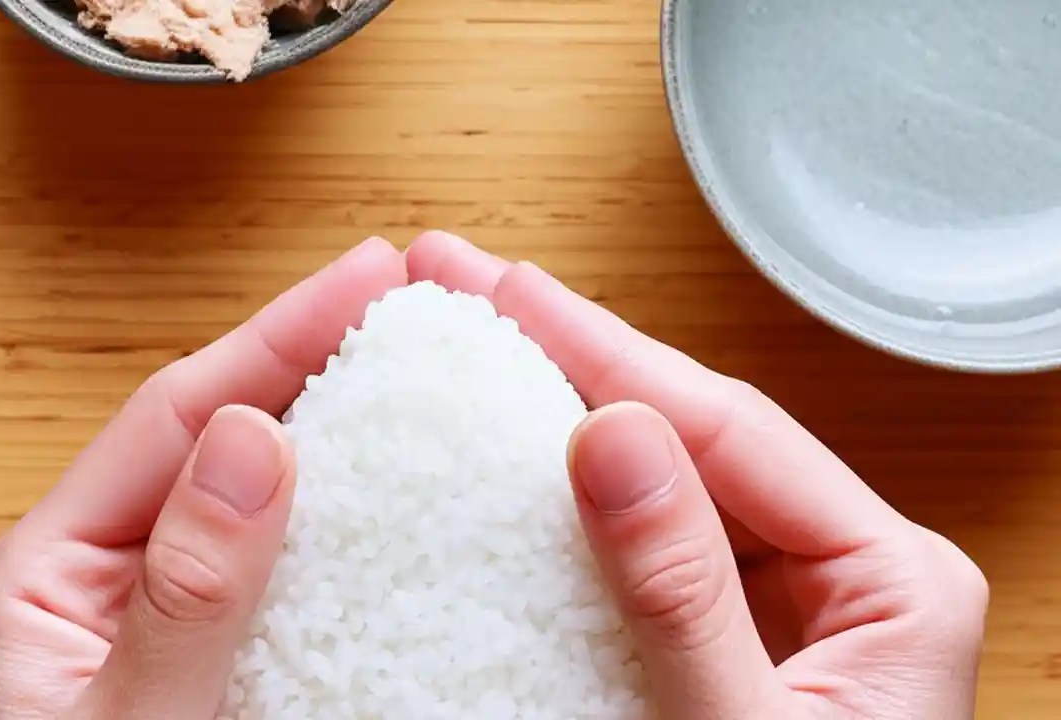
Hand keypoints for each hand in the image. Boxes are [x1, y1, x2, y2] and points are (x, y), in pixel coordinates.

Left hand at [0, 239, 406, 719]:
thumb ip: (178, 597)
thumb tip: (247, 443)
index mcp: (52, 570)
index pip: (176, 415)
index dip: (276, 336)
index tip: (365, 279)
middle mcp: (114, 570)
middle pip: (227, 431)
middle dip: (319, 360)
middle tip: (414, 305)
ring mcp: (177, 605)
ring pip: (271, 490)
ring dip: (347, 430)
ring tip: (427, 375)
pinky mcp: (233, 647)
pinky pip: (300, 561)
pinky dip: (358, 520)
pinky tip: (414, 494)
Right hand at [408, 232, 988, 719]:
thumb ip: (685, 593)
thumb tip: (614, 433)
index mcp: (889, 576)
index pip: (728, 426)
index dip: (607, 348)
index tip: (507, 291)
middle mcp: (837, 566)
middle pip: (686, 428)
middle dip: (570, 353)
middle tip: (464, 284)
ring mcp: (775, 594)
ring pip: (653, 474)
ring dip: (556, 407)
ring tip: (470, 340)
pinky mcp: (719, 629)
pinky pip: (634, 541)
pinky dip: (560, 493)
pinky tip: (502, 448)